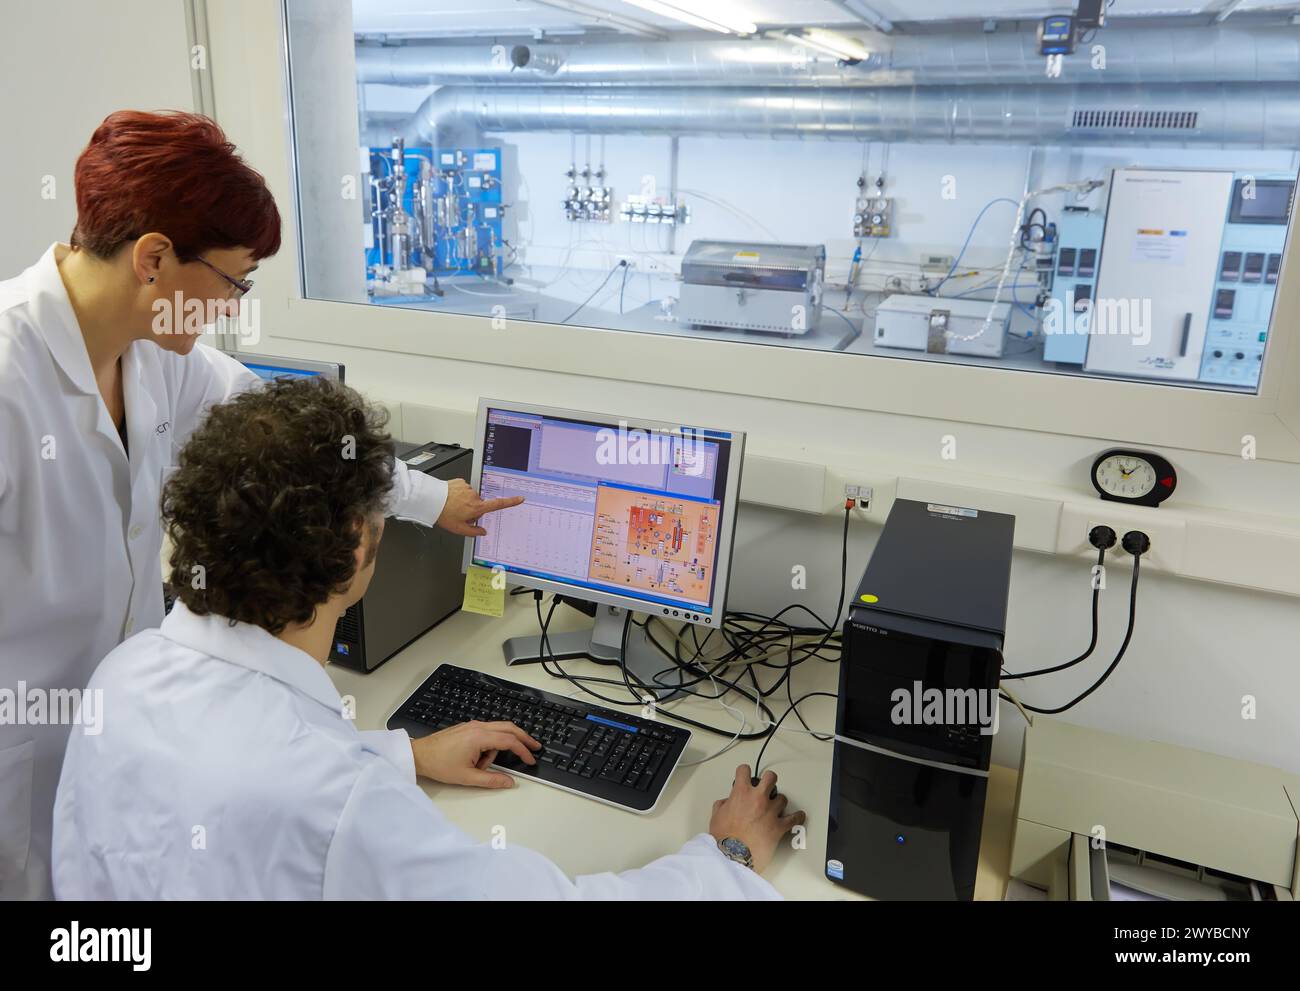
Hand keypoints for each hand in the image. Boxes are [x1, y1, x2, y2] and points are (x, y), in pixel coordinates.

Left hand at [410, 720, 540, 788]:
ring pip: (498, 730)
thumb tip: (509, 782)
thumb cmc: (439, 764)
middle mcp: (477, 727)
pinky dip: (491, 743)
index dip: (523, 750)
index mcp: (479, 737)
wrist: (419, 755)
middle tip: (534, 747)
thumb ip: (491, 780)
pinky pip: (487, 732)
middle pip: (509, 727)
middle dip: (523, 738)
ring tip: (482, 766)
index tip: (530, 759)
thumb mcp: (467, 777)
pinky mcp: (467, 728)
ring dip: (499, 746)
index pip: (509, 741)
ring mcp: (472, 725)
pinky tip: (480, 757)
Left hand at [436, 478, 523, 536]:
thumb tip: (483, 532)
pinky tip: (451, 498)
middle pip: (479, 504)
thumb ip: (473, 531)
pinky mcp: (461, 482)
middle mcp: (474, 497)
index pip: (498, 505)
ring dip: (465, 502)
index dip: (510, 502)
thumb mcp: (458, 529)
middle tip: (460, 514)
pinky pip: (464, 490)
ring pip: (471, 497)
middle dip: (473, 509)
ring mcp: (468, 488)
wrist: (430, 499)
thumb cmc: (443, 514)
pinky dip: (459, 494)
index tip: (520, 499)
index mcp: (476, 508)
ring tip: (453, 506)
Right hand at [708, 764, 805, 873]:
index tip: (745, 774)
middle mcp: (758, 799)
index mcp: (741, 793)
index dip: (744, 771)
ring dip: (778, 802)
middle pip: (771, 777)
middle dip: (769, 779)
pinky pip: (794, 819)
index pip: (744, 771)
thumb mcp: (716, 816)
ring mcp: (771, 812)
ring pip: (782, 798)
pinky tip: (798, 816)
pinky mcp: (779, 827)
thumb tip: (727, 803)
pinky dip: (797, 817)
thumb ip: (722, 805)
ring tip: (775, 807)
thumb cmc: (724, 838)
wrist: (733, 855)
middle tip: (767, 785)